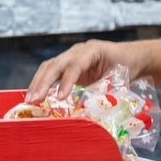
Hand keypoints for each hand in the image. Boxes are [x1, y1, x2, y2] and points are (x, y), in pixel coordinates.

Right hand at [25, 40, 145, 103]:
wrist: (131, 57)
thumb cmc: (127, 67)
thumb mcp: (119, 78)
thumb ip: (105, 89)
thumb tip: (92, 110)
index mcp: (92, 50)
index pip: (75, 65)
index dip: (67, 82)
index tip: (60, 97)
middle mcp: (78, 51)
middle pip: (56, 64)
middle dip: (44, 82)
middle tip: (35, 100)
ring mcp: (71, 56)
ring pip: (49, 67)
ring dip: (38, 84)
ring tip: (30, 100)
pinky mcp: (67, 65)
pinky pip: (51, 72)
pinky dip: (42, 84)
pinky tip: (35, 96)